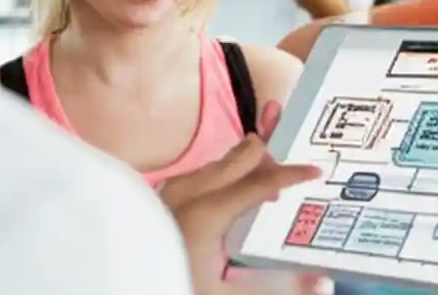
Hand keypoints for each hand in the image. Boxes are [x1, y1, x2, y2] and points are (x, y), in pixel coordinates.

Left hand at [160, 102, 321, 294]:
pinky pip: (201, 174)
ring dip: (248, 166)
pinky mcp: (160, 198)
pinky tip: (231, 195)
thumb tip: (323, 282)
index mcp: (209, 214)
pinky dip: (225, 176)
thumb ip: (277, 287)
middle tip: (295, 160)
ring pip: (220, 163)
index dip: (293, 174)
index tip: (317, 171)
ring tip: (268, 183)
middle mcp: (189, 193)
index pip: (262, 182)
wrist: (114, 284)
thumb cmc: (175, 284)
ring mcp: (171, 192)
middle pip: (241, 156)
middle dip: (271, 155)